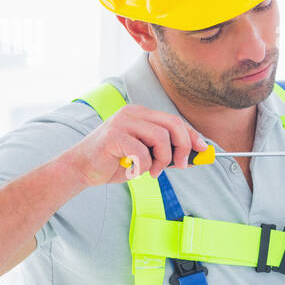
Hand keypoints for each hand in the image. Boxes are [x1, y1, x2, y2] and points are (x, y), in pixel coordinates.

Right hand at [60, 104, 208, 186]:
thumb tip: (195, 156)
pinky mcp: (114, 135)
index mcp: (141, 114)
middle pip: (172, 124)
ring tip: (152, 171)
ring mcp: (123, 122)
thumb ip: (167, 153)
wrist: (82, 168)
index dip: (192, 135)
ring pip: (161, 138)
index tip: (203, 150)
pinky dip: (144, 166)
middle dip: (183, 147)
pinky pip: (142, 152)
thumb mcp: (146, 156)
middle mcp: (133, 113)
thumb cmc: (114, 162)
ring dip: (162, 160)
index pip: (174, 120)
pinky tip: (134, 171)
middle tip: (180, 166)